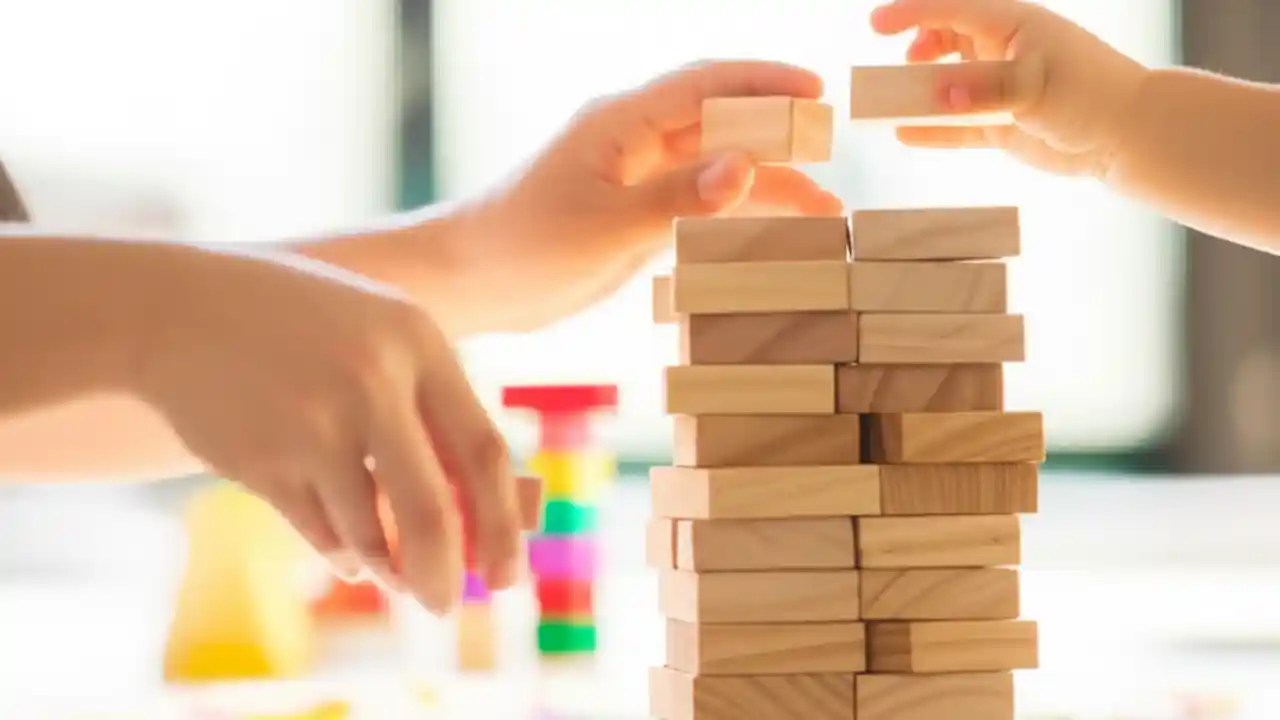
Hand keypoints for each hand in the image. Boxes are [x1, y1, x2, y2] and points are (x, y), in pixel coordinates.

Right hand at [137, 247, 518, 613]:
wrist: (179, 311)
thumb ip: (435, 415)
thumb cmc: (306, 331)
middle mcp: (370, 381)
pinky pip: (320, 532)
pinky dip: (341, 553)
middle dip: (445, 574)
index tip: (506, 575)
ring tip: (390, 569)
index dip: (502, 523)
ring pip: (369, 533)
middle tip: (446, 605)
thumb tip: (493, 517)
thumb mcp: (382, 342)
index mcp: (416, 343)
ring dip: (385, 566)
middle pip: (430, 512)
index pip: (483, 451)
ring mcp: (312, 422)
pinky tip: (346, 550)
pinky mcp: (262, 459)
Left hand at [449, 60, 844, 331]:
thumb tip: (747, 168)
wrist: (474, 281)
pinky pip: (697, 204)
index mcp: (621, 123)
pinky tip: (772, 229)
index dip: (764, 83)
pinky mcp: (633, 216)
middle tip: (832, 147)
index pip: (706, 85)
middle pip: (720, 123)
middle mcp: (633, 142)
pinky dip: (735, 213)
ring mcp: (635, 179)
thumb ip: (678, 198)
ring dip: (765, 183)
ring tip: (824, 206)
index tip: (817, 92)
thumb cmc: (525, 244)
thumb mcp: (606, 226)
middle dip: (778, 131)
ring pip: (714, 168)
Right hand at [870, 0, 1148, 177]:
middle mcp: (1003, 51)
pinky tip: (902, 134)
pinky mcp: (1002, 125)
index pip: (953, 9)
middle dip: (916, 49)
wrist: (1129, 136)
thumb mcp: (1035, 87)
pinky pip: (956, 127)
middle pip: (946, 40)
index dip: (911, 13)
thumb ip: (983, 90)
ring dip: (918, 92)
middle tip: (899, 68)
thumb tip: (935, 95)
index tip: (875, 25)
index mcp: (1013, 24)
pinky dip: (931, 130)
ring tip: (892, 104)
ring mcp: (1000, 90)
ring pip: (947, 85)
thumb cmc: (1091, 95)